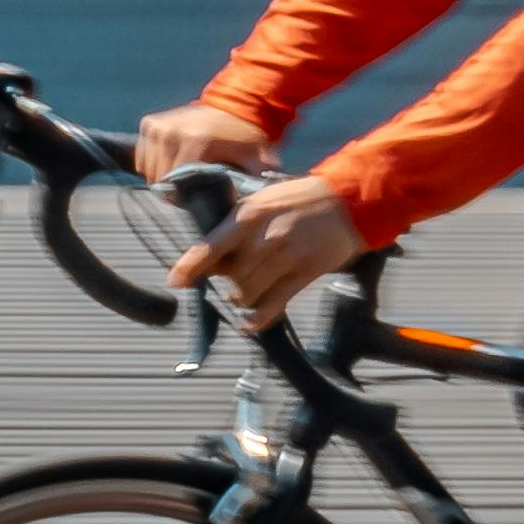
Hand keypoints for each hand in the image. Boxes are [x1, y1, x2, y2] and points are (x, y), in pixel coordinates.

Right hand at [136, 101, 272, 187]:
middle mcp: (172, 132)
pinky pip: (142, 156)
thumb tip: (258, 205)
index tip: (194, 199)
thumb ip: (258, 181)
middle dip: (171, 188)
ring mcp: (158, 127)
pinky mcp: (150, 124)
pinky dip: (153, 162)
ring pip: (147, 170)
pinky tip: (171, 160)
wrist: (236, 105)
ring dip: (161, 175)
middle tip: (189, 187)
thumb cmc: (246, 137)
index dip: (181, 199)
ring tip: (181, 174)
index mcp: (195, 142)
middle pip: (158, 179)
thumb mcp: (258, 159)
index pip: (174, 185)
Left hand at [173, 173, 363, 330]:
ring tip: (246, 293)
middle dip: (227, 282)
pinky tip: (249, 323)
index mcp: (249, 215)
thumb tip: (212, 256)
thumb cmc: (298, 199)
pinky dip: (257, 319)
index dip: (190, 266)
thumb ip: (237, 224)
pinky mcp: (305, 272)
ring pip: (248, 294)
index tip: (176, 281)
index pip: (211, 246)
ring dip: (242, 299)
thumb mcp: (262, 200)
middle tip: (232, 279)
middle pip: (230, 277)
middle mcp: (265, 237)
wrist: (346, 201)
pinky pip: (273, 305)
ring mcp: (287, 256)